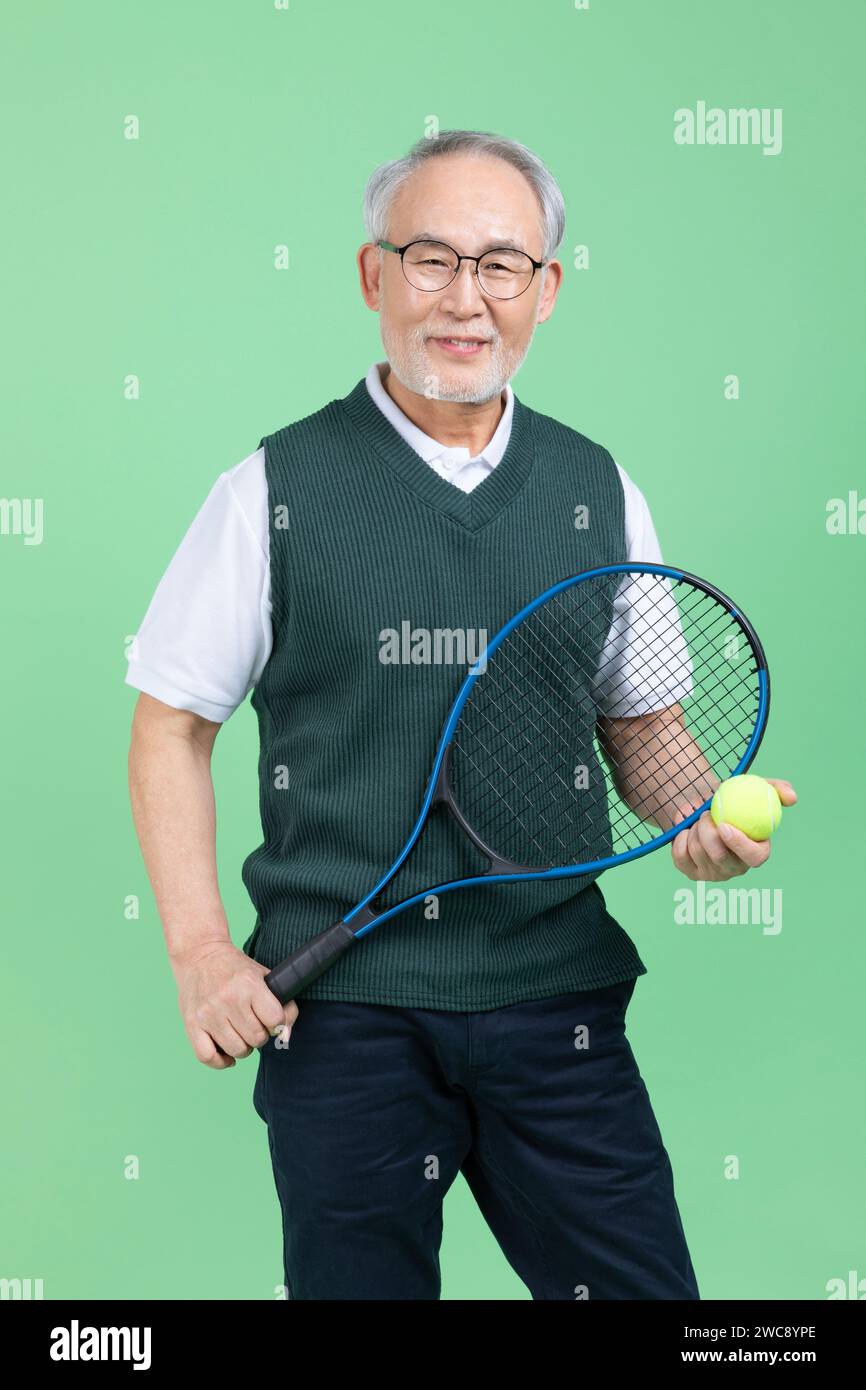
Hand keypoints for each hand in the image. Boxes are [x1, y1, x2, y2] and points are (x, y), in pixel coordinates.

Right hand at [171, 940, 298, 1069]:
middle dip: (259, 1035)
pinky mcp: (191, 1024)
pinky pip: (208, 1057)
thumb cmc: (236, 969)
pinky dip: (220, 1061)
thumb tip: (285, 1035)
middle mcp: (228, 999)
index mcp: (249, 984)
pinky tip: (226, 1054)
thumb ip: (283, 1004)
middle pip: (256, 1038)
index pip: (275, 1020)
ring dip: (243, 1048)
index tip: (270, 1019)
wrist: (200, 955)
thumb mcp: (264, 976)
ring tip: (240, 1035)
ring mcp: (208, 1014)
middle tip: (253, 1025)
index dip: (276, 1023)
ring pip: (236, 1050)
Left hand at [671, 778, 796, 881]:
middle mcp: (736, 868)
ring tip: (700, 818)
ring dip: (695, 829)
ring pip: (698, 853)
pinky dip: (681, 836)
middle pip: (720, 857)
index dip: (739, 844)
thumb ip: (776, 789)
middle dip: (709, 833)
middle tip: (705, 813)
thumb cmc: (734, 800)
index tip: (724, 825)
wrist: (704, 807)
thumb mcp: (754, 789)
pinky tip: (688, 830)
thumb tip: (792, 797)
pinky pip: (680, 855)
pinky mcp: (692, 872)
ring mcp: (713, 874)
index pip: (754, 858)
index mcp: (757, 853)